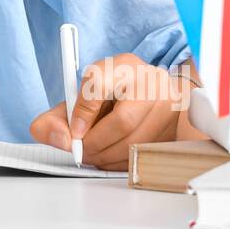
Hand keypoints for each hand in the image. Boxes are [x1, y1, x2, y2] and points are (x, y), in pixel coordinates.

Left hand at [29, 53, 197, 170]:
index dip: (83, 109)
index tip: (74, 130)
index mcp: (124, 66)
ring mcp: (169, 107)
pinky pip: (145, 155)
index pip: (100, 80)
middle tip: (79, 150)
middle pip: (122, 120)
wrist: (155, 94)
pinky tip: (111, 157)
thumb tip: (53, 136)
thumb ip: (61, 114)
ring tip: (93, 154)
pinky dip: (122, 162)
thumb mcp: (84, 96)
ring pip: (135, 141)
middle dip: (94, 143)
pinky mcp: (175, 130)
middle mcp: (152, 82)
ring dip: (107, 156)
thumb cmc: (116, 94)